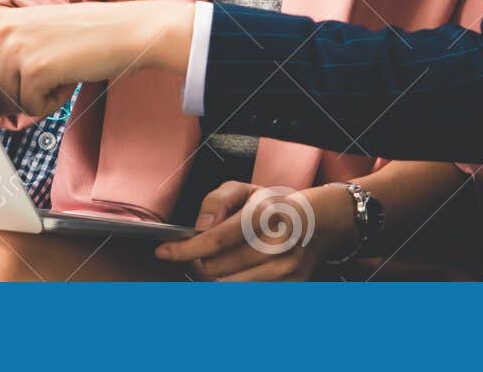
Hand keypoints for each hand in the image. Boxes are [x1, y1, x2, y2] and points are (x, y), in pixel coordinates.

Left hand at [0, 1, 194, 120]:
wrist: (124, 31)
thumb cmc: (82, 40)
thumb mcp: (35, 38)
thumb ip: (2, 59)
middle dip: (6, 99)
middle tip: (42, 77)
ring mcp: (11, 47)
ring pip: (3, 102)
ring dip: (31, 99)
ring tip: (57, 70)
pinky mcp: (30, 67)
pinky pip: (27, 107)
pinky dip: (48, 103)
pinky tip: (66, 76)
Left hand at [153, 181, 356, 281]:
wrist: (317, 222)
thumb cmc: (273, 205)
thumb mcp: (244, 188)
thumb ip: (216, 200)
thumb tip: (200, 227)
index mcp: (264, 214)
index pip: (217, 239)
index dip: (186, 249)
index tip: (164, 252)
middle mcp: (277, 243)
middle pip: (219, 267)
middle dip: (199, 262)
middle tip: (198, 253)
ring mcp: (286, 268)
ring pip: (230, 285)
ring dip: (213, 276)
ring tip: (215, 262)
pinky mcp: (291, 285)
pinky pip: (248, 294)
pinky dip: (232, 285)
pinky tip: (232, 273)